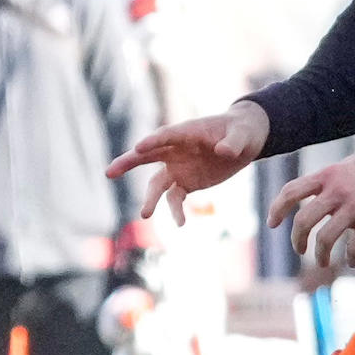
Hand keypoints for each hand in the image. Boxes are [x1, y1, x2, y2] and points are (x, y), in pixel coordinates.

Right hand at [114, 102, 269, 212]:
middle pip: (147, 156)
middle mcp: (176, 150)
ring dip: (150, 198)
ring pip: (157, 183)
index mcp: (186, 132)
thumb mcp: (242, 135)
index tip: (138, 147)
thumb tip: (225, 152)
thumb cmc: (242, 131)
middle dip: (128, 163)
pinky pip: (176, 197)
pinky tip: (181, 224)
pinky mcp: (186, 182)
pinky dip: (176, 211)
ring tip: (145, 215)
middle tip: (109, 172)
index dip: (152, 141)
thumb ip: (233, 143)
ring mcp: (178, 167)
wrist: (244, 142)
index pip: (165, 136)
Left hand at [270, 146, 354, 280]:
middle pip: (303, 221)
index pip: (291, 191)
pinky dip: (351, 259)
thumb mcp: (349, 166)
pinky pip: (354, 247)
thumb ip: (331, 181)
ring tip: (323, 262)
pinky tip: (354, 261)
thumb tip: (316, 199)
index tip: (273, 224)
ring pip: (325, 239)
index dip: (277, 209)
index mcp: (328, 175)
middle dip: (297, 241)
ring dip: (320, 256)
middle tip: (300, 250)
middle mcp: (337, 190)